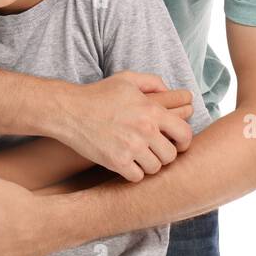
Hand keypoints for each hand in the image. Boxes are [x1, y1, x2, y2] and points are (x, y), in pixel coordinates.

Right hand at [55, 72, 195, 181]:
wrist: (70, 111)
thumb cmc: (99, 94)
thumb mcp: (127, 79)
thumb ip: (153, 82)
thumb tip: (170, 91)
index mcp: (152, 110)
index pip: (185, 134)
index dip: (184, 142)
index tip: (178, 144)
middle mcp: (145, 130)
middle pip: (171, 155)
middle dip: (165, 154)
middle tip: (154, 151)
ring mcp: (131, 148)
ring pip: (155, 168)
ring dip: (149, 164)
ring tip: (140, 157)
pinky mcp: (116, 162)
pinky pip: (137, 177)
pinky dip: (134, 173)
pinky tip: (127, 163)